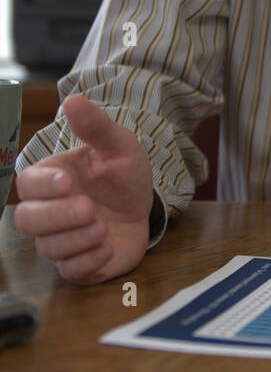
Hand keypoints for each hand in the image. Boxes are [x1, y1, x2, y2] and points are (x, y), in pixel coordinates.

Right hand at [13, 94, 155, 284]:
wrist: (143, 206)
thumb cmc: (121, 173)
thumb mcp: (118, 145)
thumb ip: (96, 126)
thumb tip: (73, 99)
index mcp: (51, 179)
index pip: (28, 184)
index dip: (43, 185)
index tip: (68, 181)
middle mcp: (48, 212)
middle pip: (27, 221)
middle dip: (57, 216)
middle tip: (89, 209)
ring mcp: (61, 240)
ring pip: (49, 248)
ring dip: (77, 239)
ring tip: (104, 226)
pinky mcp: (79, 264)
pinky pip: (70, 271)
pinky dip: (87, 262)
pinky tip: (107, 248)